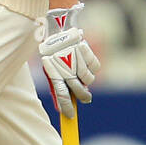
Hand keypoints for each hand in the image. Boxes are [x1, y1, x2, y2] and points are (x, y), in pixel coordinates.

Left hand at [39, 3, 99, 117]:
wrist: (57, 28)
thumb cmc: (52, 51)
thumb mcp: (49, 67)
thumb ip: (57, 84)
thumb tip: (63, 105)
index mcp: (54, 73)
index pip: (62, 95)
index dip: (67, 107)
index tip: (70, 116)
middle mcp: (67, 69)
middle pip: (79, 90)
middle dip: (83, 97)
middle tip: (85, 98)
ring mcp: (78, 61)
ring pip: (89, 79)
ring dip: (87, 80)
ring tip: (82, 73)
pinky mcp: (87, 53)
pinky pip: (95, 66)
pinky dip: (92, 66)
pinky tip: (85, 61)